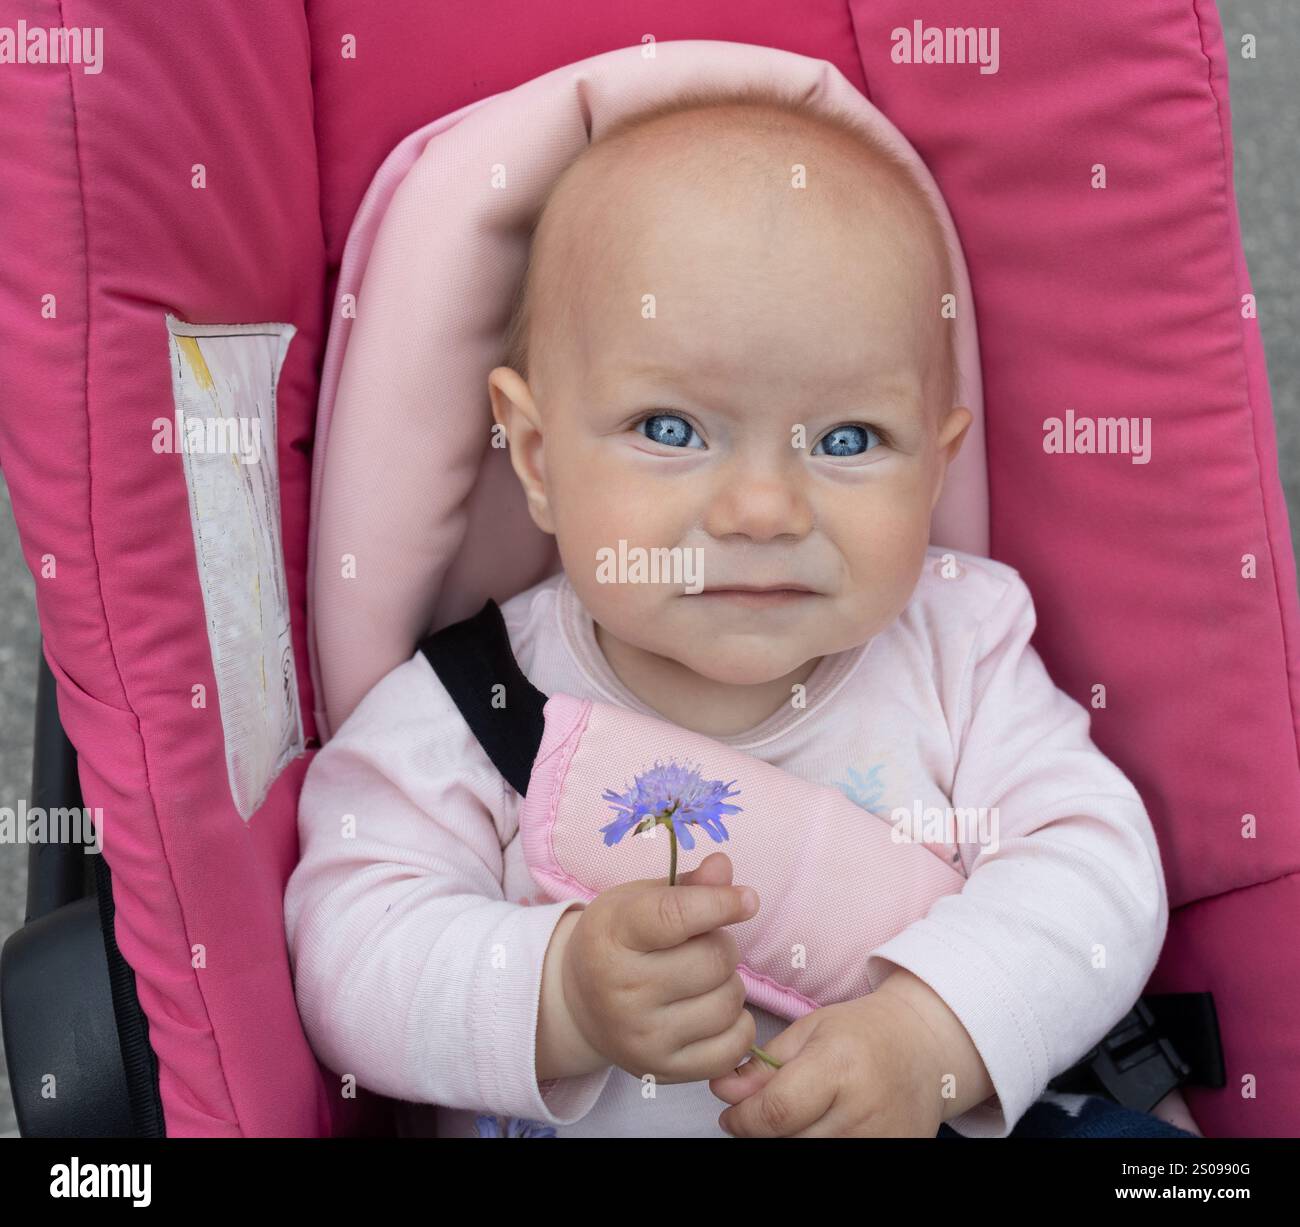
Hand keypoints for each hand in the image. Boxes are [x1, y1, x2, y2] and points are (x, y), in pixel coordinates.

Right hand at [560, 851, 760, 1083]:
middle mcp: (622, 990)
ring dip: (729, 984)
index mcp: (612, 936)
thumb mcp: (638, 901)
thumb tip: (724, 868)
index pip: (674, 917)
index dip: (720, 903)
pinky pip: (732, 1047)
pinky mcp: (663, 1070)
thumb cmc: (618, 942)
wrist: (579, 1005)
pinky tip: (714, 1012)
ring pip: (728, 1001)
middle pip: (713, 959)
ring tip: (702, 979)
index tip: (747, 899)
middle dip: (721, 944)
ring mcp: (642, 1036)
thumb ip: (687, 886)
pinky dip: (737, 1025)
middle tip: (701, 946)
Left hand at [707, 990, 947, 1136]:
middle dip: (766, 1128)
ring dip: (794, 1138)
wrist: (923, 1047)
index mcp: (838, 1064)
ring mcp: (882, 1139)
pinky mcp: (896, 1155)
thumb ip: (764, 1067)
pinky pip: (840, 1158)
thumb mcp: (808, 1032)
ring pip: (810, 1154)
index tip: (731, 1115)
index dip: (743, 1119)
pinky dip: (824, 1143)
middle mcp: (863, 1108)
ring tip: (806, 1110)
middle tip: (773, 1106)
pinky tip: (828, 1124)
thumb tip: (722, 1092)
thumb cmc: (861, 1033)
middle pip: (789, 1140)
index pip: (775, 1112)